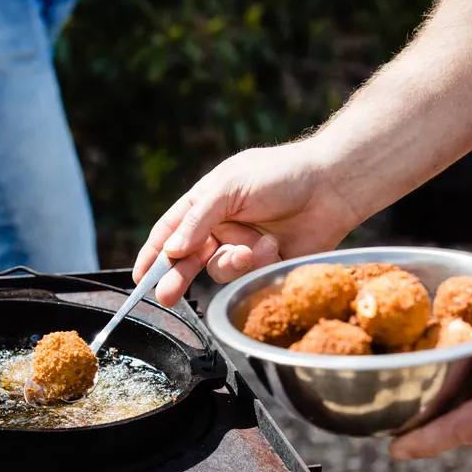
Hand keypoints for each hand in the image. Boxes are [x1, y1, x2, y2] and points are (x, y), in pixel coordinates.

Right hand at [132, 142, 360, 306]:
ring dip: (232, 263)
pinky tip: (274, 246)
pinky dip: (258, 264)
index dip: (153, 254)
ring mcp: (243, 246)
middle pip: (188, 259)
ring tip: (252, 249)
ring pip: (219, 270)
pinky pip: (249, 276)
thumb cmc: (280, 175)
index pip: (170, 231)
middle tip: (165, 296)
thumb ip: (197, 221)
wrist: (332, 186)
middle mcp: (220, 226)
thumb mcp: (229, 189)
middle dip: (176, 277)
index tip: (139, 278)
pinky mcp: (266, 264)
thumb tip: (170, 251)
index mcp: (206, 203)